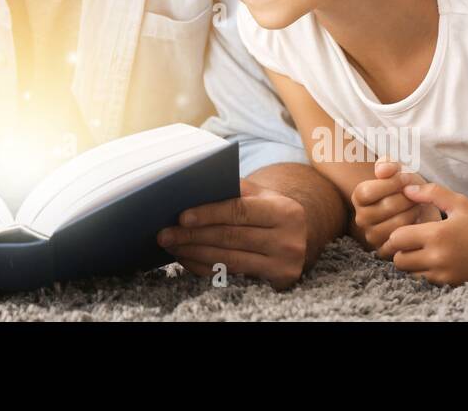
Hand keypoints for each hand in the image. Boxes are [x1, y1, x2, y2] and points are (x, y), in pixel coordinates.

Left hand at [157, 179, 306, 290]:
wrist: (303, 236)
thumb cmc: (271, 209)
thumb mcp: (260, 194)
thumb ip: (233, 188)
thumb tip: (192, 187)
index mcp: (284, 211)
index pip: (239, 211)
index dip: (208, 214)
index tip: (181, 217)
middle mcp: (288, 239)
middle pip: (230, 237)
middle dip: (193, 236)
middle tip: (165, 234)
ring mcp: (284, 264)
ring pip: (229, 259)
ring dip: (194, 253)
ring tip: (171, 246)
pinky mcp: (278, 281)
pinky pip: (232, 274)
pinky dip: (206, 267)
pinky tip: (188, 259)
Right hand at [352, 160, 439, 257]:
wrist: (420, 209)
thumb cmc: (407, 188)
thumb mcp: (398, 171)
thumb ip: (389, 164)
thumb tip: (382, 170)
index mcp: (360, 197)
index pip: (367, 192)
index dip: (390, 183)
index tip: (406, 178)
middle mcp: (361, 218)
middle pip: (384, 208)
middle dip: (406, 198)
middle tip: (418, 194)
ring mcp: (373, 236)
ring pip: (396, 225)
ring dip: (413, 213)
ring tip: (419, 206)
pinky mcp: (386, 250)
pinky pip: (403, 242)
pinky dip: (415, 231)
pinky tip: (419, 221)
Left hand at [384, 182, 467, 284]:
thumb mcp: (460, 202)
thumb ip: (431, 192)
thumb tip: (406, 188)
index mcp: (437, 234)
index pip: (397, 238)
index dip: (397, 232)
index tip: (407, 227)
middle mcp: (438, 257)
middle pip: (399, 260)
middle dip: (400, 250)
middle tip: (410, 241)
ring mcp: (444, 274)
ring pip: (409, 273)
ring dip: (410, 263)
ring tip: (420, 251)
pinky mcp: (450, 284)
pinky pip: (424, 281)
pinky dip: (423, 273)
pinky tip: (432, 261)